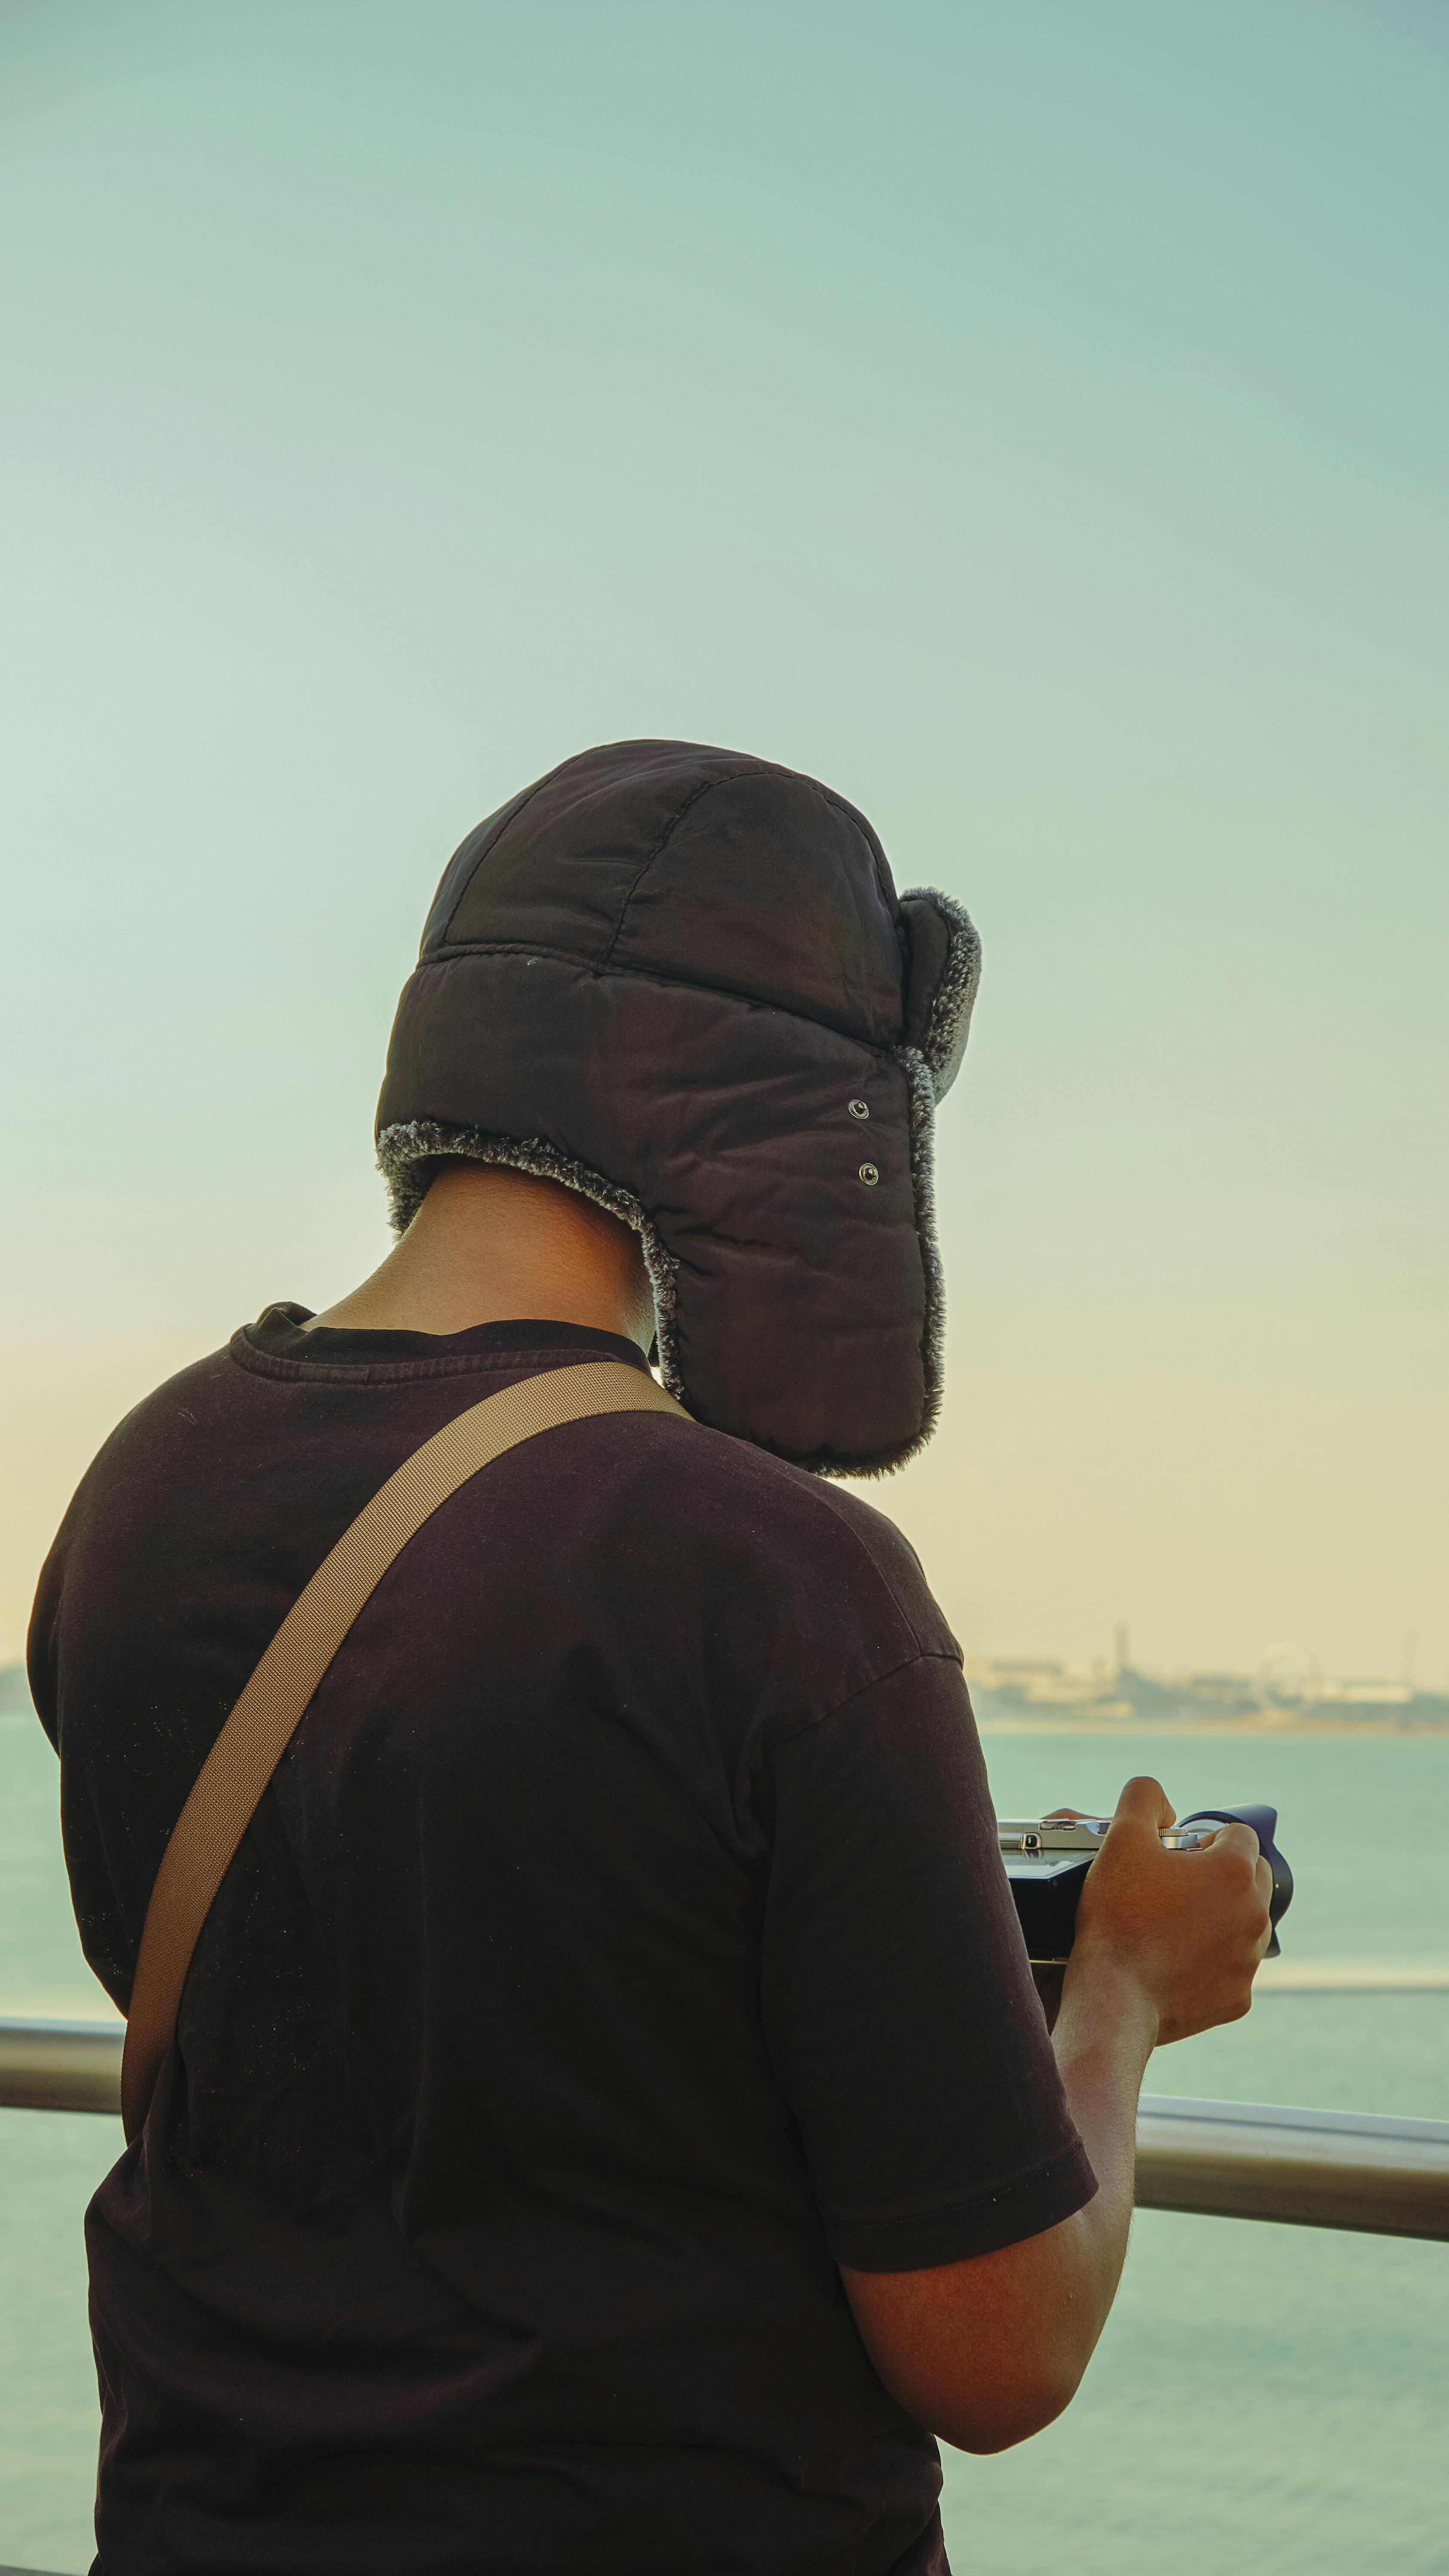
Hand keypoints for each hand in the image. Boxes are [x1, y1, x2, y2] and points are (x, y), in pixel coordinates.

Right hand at [1067, 1775, 1272, 2045]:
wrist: (1114, 1997)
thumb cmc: (1118, 1917)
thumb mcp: (1121, 1838)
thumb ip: (1143, 1798)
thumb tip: (1162, 1801)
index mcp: (1236, 1871)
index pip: (1238, 1835)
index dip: (1204, 1840)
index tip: (1176, 1856)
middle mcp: (1255, 1914)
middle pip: (1251, 1877)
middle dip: (1221, 1875)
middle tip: (1175, 1887)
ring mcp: (1249, 1961)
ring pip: (1244, 1924)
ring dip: (1219, 1918)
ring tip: (1172, 1925)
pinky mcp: (1238, 1998)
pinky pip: (1231, 1969)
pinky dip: (1209, 1964)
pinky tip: (1174, 1963)